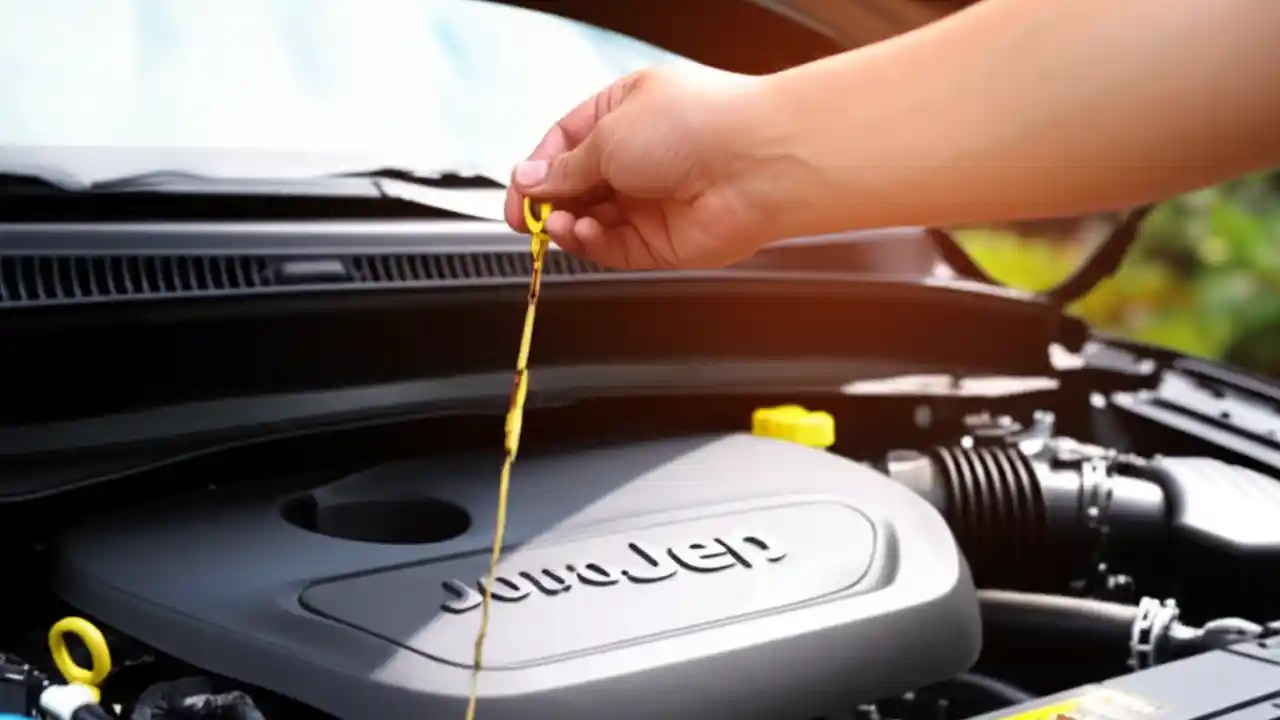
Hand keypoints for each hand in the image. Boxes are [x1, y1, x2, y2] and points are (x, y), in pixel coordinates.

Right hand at [503, 66, 778, 269]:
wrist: (758, 164)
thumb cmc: (698, 127)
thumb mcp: (609, 135)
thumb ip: (565, 167)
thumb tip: (529, 179)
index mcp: (625, 112)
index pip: (564, 144)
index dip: (536, 171)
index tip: (516, 194)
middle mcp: (639, 156)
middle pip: (575, 187)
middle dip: (548, 202)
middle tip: (526, 217)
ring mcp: (651, 200)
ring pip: (591, 222)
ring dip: (567, 225)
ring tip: (557, 223)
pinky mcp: (661, 241)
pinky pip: (613, 248)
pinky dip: (591, 244)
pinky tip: (580, 234)